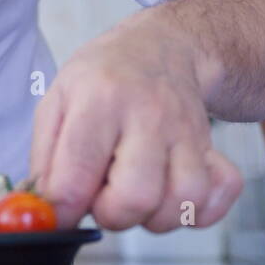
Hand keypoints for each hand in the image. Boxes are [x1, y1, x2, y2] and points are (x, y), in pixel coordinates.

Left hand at [29, 19, 242, 231]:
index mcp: (98, 98)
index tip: (62, 213)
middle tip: (104, 197)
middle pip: (136, 197)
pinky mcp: (213, 146)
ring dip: (155, 216)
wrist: (161, 48)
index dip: (64, 209)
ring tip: (137, 192)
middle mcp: (147, 113)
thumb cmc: (103, 78)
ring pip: (181, 202)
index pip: (78, 174)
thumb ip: (45, 161)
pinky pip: (219, 195)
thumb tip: (46, 215)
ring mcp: (186, 130)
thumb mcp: (57, 100)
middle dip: (113, 215)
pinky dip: (201, 210)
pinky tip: (173, 194)